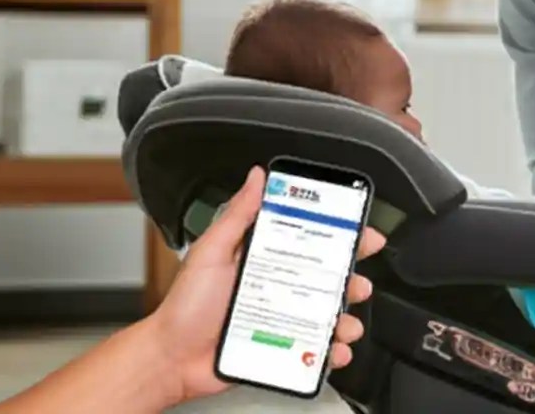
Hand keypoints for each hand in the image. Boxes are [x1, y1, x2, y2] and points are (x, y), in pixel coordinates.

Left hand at [145, 166, 386, 402]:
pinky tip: (334, 350)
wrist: (171, 358)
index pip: (310, 241)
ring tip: (346, 323)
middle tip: (359, 283)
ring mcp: (283, 319)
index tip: (363, 233)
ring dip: (347, 319)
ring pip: (329, 316)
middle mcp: (279, 288)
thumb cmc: (185, 306)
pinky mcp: (283, 349)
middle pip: (328, 279)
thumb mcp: (211, 252)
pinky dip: (333, 352)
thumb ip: (236, 215)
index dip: (341, 236)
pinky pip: (316, 350)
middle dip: (353, 280)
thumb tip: (256, 177)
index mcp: (266, 259)